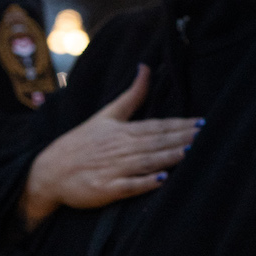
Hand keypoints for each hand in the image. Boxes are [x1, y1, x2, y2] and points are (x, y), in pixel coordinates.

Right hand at [21, 64, 200, 228]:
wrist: (49, 171)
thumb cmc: (80, 143)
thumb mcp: (106, 115)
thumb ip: (131, 95)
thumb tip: (145, 67)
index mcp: (123, 131)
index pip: (158, 126)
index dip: (181, 125)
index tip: (203, 123)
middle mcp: (121, 148)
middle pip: (157, 142)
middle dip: (182, 138)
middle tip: (206, 136)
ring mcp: (114, 169)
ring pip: (147, 161)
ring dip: (170, 157)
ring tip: (191, 152)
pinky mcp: (106, 188)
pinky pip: (130, 185)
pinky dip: (146, 182)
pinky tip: (163, 179)